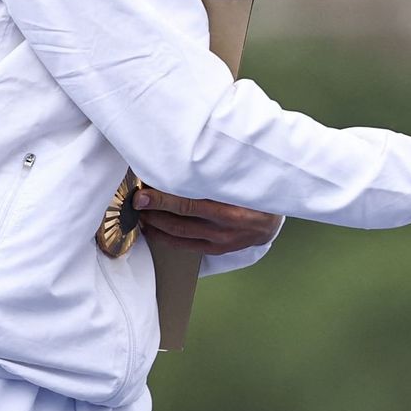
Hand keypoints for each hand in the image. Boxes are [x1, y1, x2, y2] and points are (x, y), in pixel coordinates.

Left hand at [130, 188, 281, 254]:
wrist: (275, 219)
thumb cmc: (256, 192)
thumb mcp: (241, 179)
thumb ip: (218, 173)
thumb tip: (188, 161)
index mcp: (233, 208)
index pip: (189, 203)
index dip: (162, 198)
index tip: (143, 192)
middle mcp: (225, 228)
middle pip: (179, 219)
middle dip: (153, 210)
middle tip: (136, 200)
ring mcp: (220, 241)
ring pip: (178, 234)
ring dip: (155, 224)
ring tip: (140, 213)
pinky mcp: (216, 249)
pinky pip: (184, 246)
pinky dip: (164, 237)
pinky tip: (153, 229)